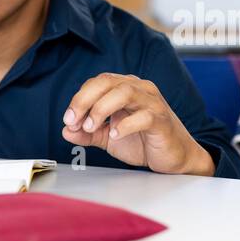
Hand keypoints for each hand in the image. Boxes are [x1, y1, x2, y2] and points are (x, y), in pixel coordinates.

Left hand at [62, 73, 213, 175]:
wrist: (173, 158)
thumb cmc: (143, 142)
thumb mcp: (108, 138)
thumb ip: (88, 133)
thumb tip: (66, 131)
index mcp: (124, 89)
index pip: (97, 83)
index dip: (79, 99)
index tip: (68, 120)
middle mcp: (139, 90)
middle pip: (107, 82)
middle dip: (84, 100)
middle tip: (73, 121)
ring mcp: (152, 103)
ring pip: (124, 93)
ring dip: (101, 109)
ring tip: (90, 127)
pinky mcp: (162, 120)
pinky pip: (144, 116)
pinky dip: (126, 125)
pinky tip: (115, 135)